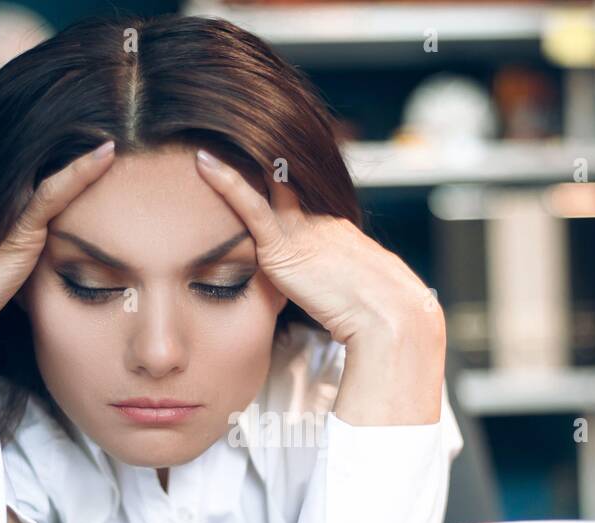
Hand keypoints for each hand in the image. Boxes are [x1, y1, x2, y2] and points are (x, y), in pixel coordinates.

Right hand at [0, 141, 116, 417]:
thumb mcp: (2, 269)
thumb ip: (25, 253)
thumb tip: (53, 260)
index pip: (39, 169)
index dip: (70, 155)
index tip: (102, 141)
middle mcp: (0, 195)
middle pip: (47, 161)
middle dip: (79, 138)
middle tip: (117, 114)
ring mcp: (8, 209)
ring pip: (54, 170)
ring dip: (86, 150)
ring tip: (121, 128)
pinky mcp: (18, 228)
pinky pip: (54, 192)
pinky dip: (82, 172)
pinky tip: (106, 153)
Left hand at [194, 148, 443, 424]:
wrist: (390, 318)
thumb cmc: (382, 316)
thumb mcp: (360, 294)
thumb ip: (341, 289)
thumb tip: (339, 306)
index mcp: (337, 230)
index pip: (302, 198)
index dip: (279, 179)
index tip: (260, 161)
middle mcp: (319, 220)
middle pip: (282, 182)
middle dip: (257, 159)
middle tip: (227, 133)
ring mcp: (302, 229)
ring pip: (265, 185)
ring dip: (237, 160)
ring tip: (208, 137)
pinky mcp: (285, 246)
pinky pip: (251, 207)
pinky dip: (227, 184)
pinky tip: (204, 164)